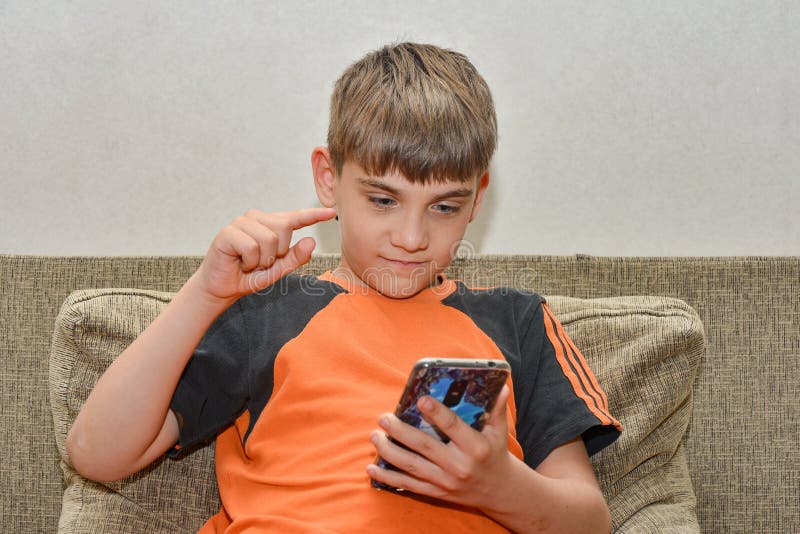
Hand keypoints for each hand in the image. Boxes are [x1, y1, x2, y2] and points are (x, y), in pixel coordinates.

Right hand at [193, 207, 335, 302]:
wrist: (222, 288)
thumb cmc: (249, 276)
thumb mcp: (278, 270)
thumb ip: (295, 257)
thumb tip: (311, 241)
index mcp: (269, 224)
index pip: (294, 218)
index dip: (313, 215)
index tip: (331, 212)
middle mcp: (256, 218)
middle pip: (284, 229)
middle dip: (277, 253)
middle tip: (261, 262)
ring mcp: (241, 223)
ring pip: (268, 239)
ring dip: (262, 260)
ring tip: (249, 263)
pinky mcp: (228, 232)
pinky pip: (251, 247)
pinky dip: (249, 262)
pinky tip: (240, 263)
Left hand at [367, 385, 514, 510]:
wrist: (498, 491)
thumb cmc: (495, 454)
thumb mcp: (499, 432)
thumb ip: (497, 409)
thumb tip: (501, 385)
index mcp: (475, 447)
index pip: (453, 427)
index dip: (437, 413)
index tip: (420, 400)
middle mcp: (459, 466)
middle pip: (424, 446)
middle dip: (400, 432)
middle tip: (384, 418)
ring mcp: (445, 482)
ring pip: (411, 466)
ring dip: (389, 451)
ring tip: (374, 436)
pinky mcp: (435, 493)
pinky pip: (408, 485)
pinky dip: (388, 478)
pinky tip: (372, 467)